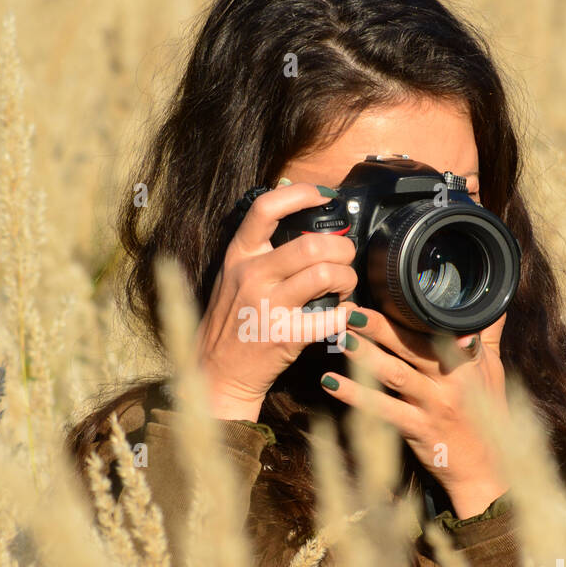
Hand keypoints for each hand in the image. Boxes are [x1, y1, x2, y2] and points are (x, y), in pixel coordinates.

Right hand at [196, 181, 358, 420]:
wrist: (217, 372)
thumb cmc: (232, 322)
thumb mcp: (233, 277)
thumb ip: (259, 251)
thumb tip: (301, 218)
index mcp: (238, 256)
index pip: (266, 208)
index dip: (300, 194)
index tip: (324, 196)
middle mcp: (251, 276)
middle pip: (311, 244)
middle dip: (342, 249)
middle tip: (346, 258)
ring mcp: (268, 306)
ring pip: (326, 275)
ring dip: (348, 279)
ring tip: (345, 287)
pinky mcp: (285, 336)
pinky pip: (333, 317)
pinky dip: (347, 314)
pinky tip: (343, 315)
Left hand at [320, 307, 510, 518]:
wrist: (487, 470)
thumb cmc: (487, 417)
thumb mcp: (493, 371)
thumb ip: (488, 334)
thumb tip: (492, 301)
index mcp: (467, 361)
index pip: (438, 328)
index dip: (411, 310)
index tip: (383, 291)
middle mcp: (452, 380)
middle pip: (412, 346)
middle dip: (379, 325)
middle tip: (349, 308)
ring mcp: (434, 406)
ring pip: (395, 374)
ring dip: (365, 355)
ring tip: (340, 337)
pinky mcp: (419, 430)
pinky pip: (383, 410)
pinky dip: (356, 396)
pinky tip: (331, 383)